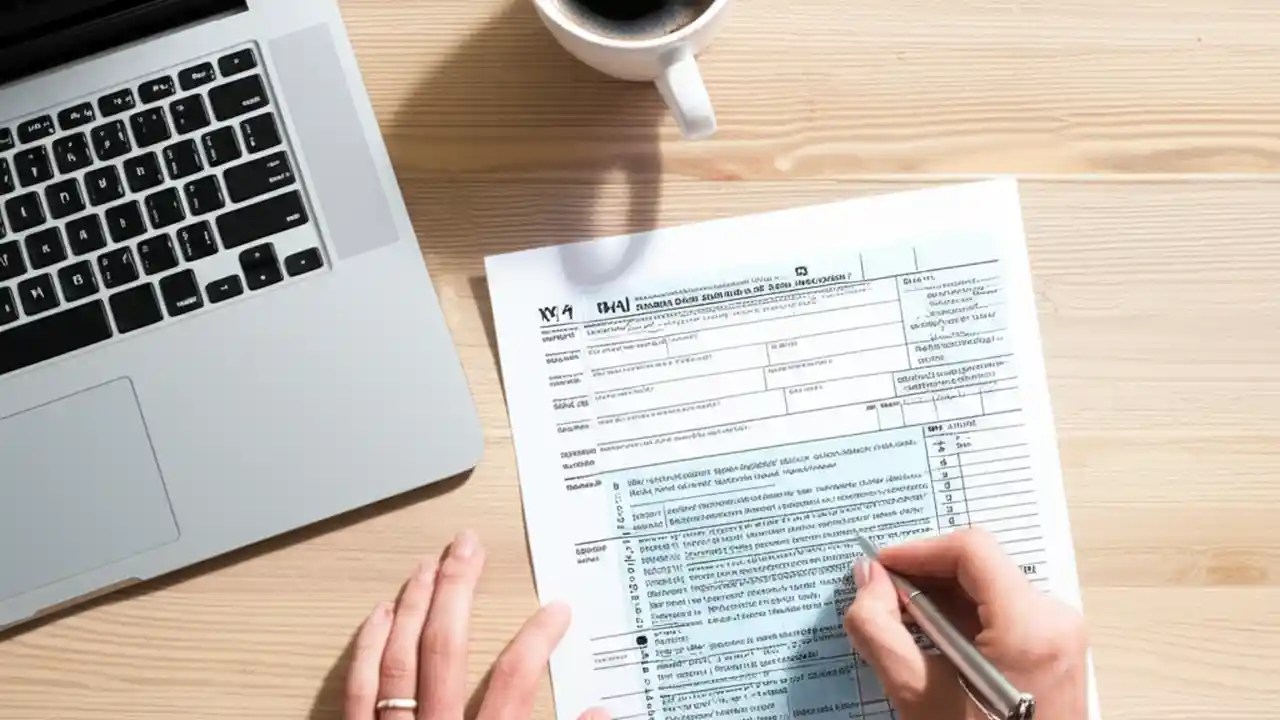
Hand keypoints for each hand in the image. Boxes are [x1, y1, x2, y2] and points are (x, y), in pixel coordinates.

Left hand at [344, 530, 607, 719]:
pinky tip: (381, 614)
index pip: (514, 681)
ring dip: (414, 607)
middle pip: (446, 651)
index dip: (537, 640)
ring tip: (427, 566)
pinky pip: (357, 690)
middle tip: (467, 547)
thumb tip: (604, 713)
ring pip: (398, 661)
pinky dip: (367, 648)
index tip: (556, 609)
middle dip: (457, 591)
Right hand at [843, 529, 1087, 719]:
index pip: (971, 550)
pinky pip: (1003, 612)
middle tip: (881, 596)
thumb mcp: (917, 695)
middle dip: (924, 575)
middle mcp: (1055, 619)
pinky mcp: (1056, 651)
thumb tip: (867, 578)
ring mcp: (1060, 635)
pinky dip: (962, 617)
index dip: (917, 550)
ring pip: (989, 588)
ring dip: (940, 597)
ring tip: (901, 622)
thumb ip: (880, 629)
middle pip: (981, 566)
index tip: (880, 567)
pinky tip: (931, 640)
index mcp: (1029, 625)